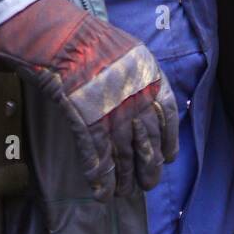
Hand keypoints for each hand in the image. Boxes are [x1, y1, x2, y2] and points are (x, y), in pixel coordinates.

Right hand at [0, 0, 178, 200]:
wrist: (65, 39)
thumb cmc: (93, 40)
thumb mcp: (131, 51)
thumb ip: (141, 76)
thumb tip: (144, 98)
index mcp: (152, 80)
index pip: (168, 118)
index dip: (169, 142)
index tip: (167, 157)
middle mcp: (138, 101)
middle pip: (149, 143)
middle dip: (148, 168)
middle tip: (146, 184)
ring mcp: (114, 115)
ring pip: (125, 156)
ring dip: (124, 179)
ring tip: (124, 194)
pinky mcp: (89, 125)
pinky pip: (99, 158)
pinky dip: (101, 178)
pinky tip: (101, 192)